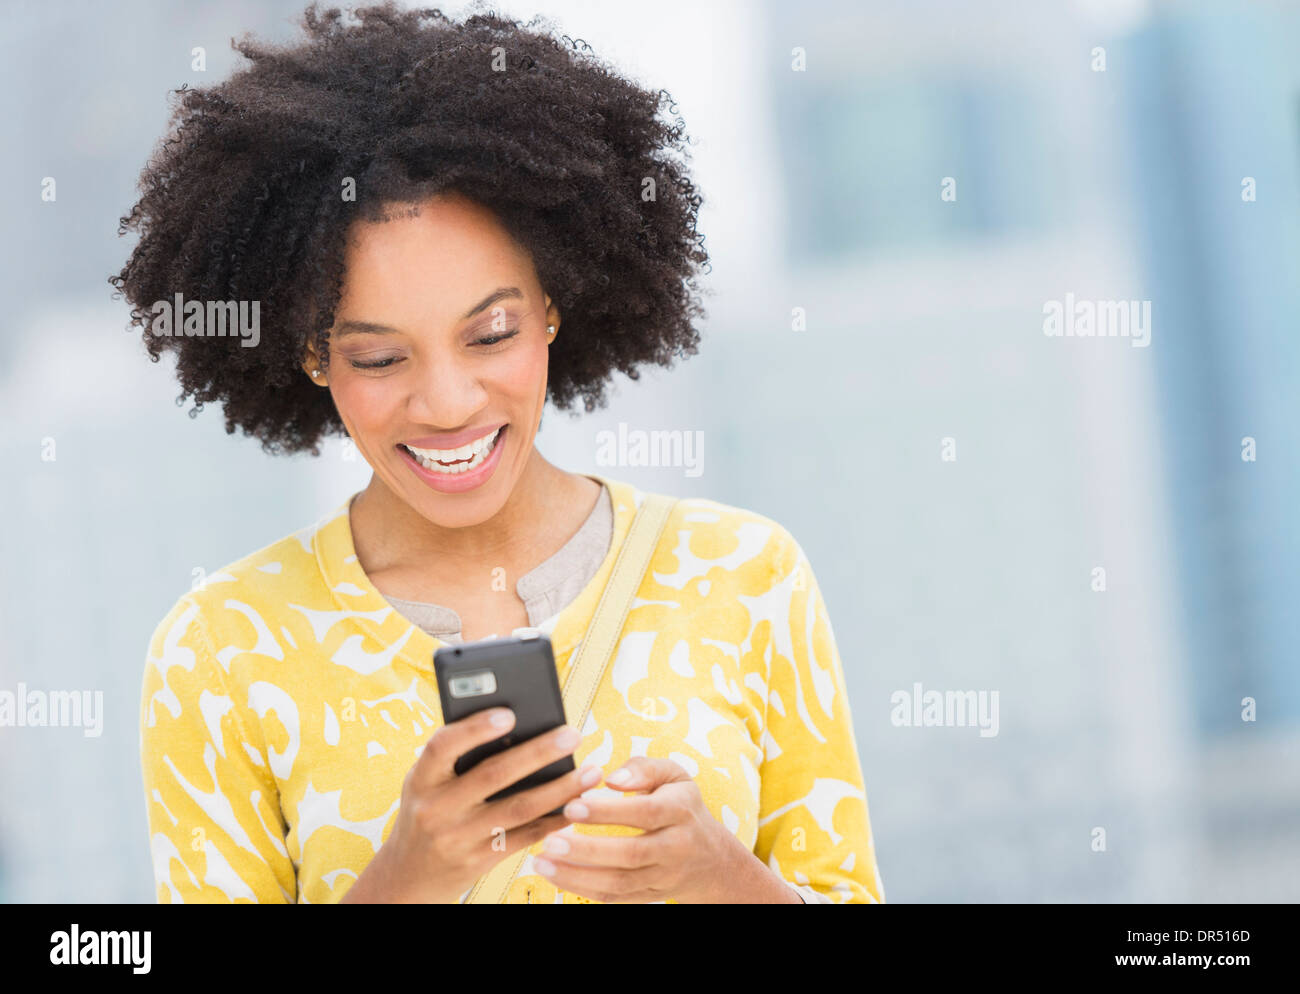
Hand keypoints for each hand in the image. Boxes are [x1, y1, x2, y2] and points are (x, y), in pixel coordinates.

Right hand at [341, 708, 602, 902]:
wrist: (408, 877)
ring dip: (560, 789)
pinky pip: (525, 837)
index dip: (475, 729)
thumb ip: (458, 757)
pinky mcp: (479, 862)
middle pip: (493, 775)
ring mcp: (458, 839)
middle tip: (572, 735)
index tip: (510, 713)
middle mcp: (436, 809)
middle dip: (538, 753)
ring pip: (519, 808)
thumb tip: (516, 723)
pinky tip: (579, 805)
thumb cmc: (428, 811)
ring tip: (591, 771)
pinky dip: (555, 820)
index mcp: (421, 779)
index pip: (442, 746)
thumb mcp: (426, 783)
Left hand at [532, 757, 757, 903]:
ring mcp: (662, 877)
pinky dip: (582, 889)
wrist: (712, 859)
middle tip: (549, 840)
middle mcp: (675, 847)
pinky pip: (614, 898)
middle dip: (586, 849)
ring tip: (541, 862)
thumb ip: (644, 769)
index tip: (571, 805)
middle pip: (630, 854)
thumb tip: (612, 779)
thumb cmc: (682, 805)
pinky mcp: (649, 896)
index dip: (608, 812)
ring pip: (619, 882)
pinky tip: (555, 876)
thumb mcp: (674, 776)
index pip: (644, 813)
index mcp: (680, 811)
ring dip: (576, 875)